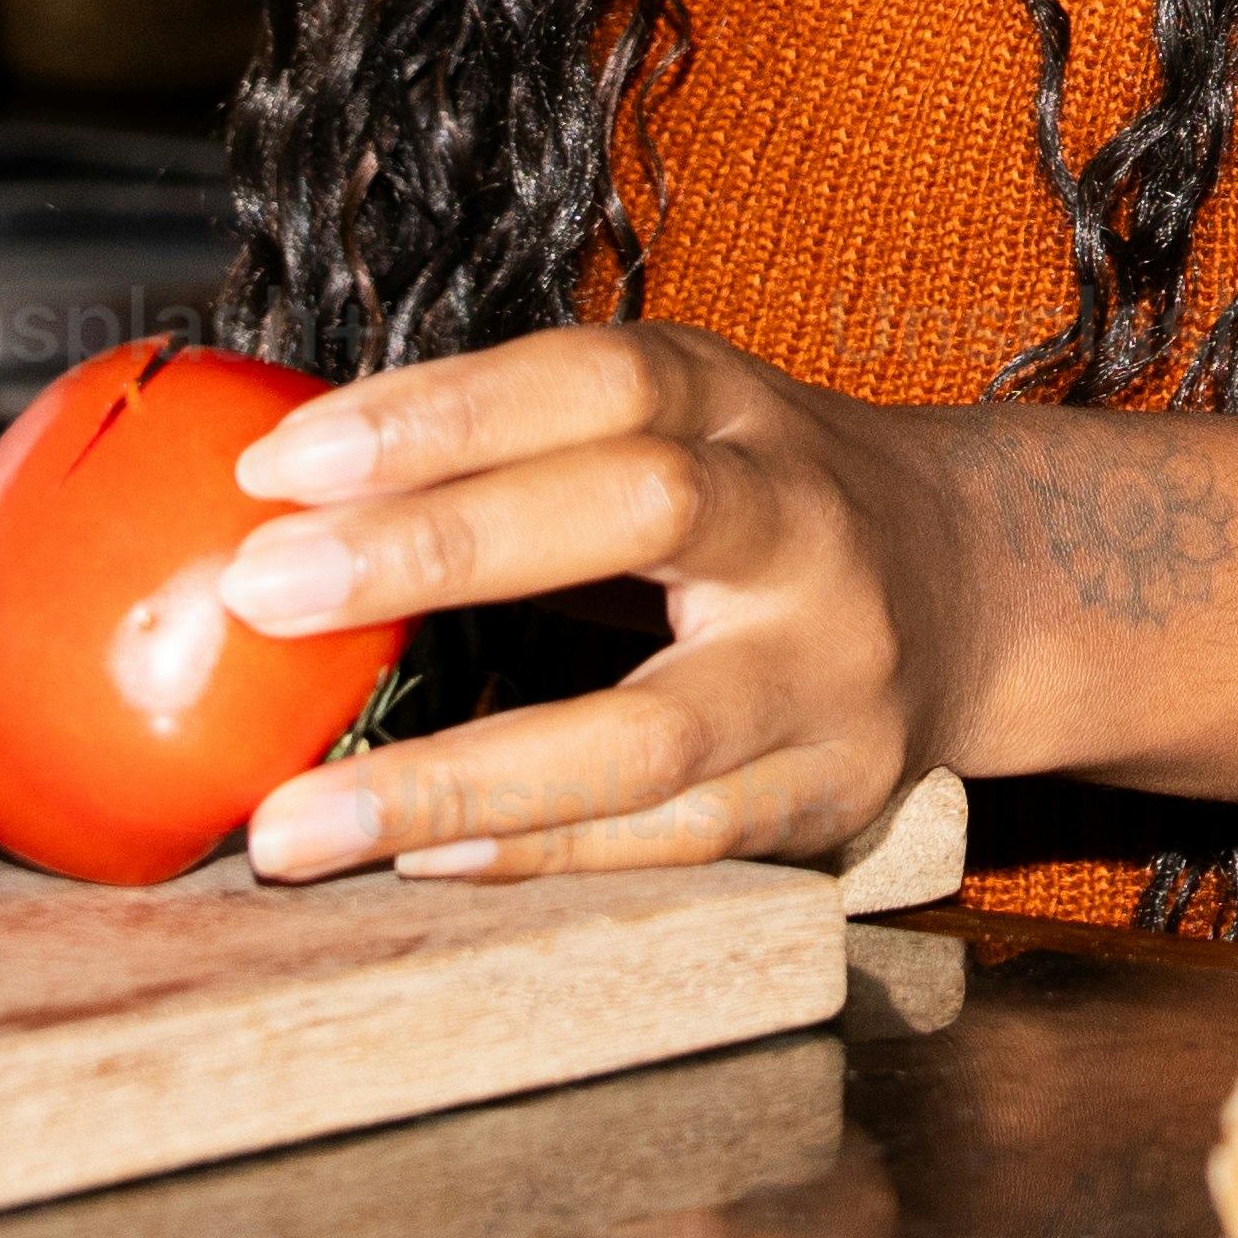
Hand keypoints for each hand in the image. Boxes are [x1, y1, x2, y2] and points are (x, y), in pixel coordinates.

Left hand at [215, 327, 922, 881]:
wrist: (976, 589)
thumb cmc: (759, 502)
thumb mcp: (678, 424)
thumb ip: (520, 446)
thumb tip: (282, 488)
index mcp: (743, 408)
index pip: (599, 382)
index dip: (442, 413)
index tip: (278, 463)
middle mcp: (802, 525)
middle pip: (641, 513)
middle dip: (442, 547)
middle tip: (262, 590)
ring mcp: (829, 672)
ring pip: (651, 732)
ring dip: (455, 775)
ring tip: (294, 823)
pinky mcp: (833, 794)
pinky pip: (673, 840)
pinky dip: (539, 851)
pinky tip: (418, 855)